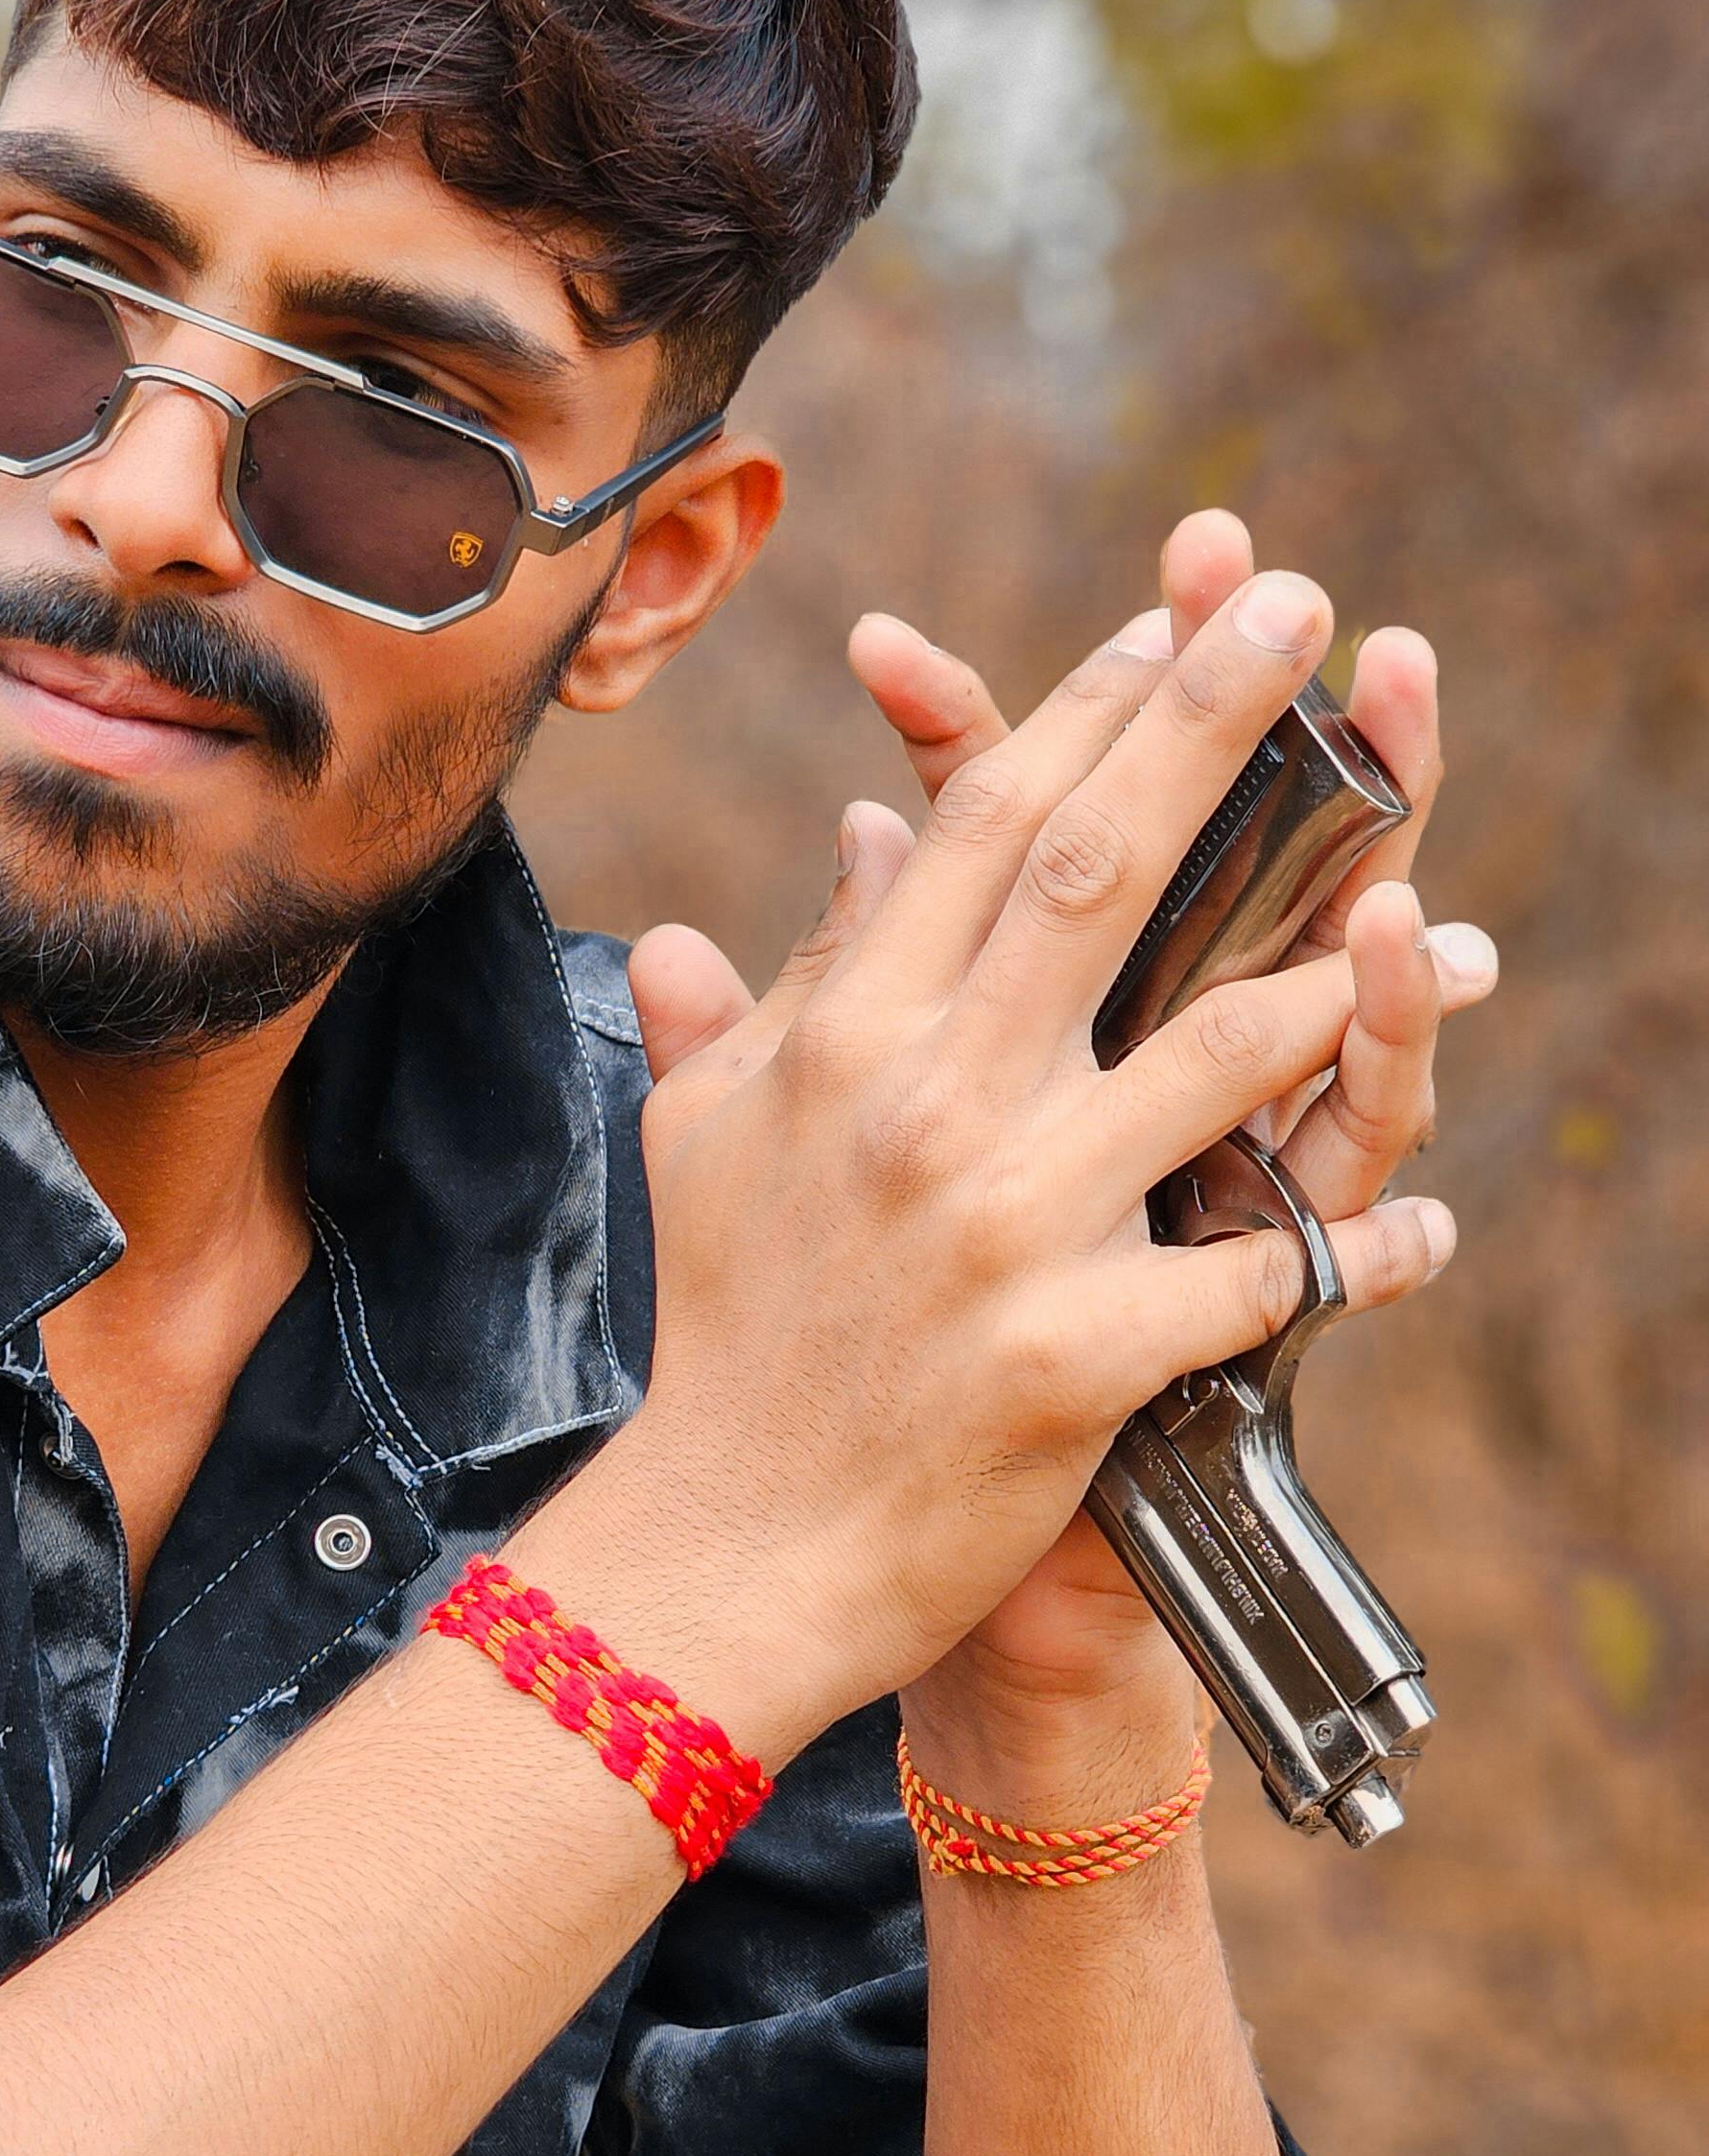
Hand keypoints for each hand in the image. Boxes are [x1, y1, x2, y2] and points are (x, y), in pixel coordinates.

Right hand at [537, 547, 1470, 1778]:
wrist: (728, 1547)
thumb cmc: (724, 1334)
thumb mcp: (711, 1135)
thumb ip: (786, 985)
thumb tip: (857, 842)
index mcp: (846, 1041)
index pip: (985, 831)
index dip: (1089, 712)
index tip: (1174, 625)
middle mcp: (928, 1107)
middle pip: (1104, 873)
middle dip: (1214, 725)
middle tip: (1302, 608)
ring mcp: (1007, 1228)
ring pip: (1213, 1056)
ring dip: (1346, 987)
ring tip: (1444, 935)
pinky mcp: (1074, 1353)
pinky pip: (1255, 1280)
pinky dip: (1357, 1254)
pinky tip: (1428, 1232)